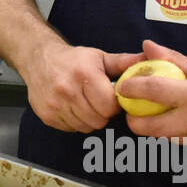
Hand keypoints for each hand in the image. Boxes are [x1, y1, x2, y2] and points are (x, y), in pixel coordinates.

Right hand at [20, 40, 144, 133]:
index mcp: (84, 74)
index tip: (112, 98)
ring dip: (89, 119)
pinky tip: (73, 107)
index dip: (114, 105)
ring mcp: (55, 104)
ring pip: (85, 127)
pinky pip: (71, 129)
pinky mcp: (46, 115)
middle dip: (103, 113)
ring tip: (85, 103)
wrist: (38, 58)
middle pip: (98, 120)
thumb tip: (148, 61)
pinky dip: (75, 122)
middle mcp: (67, 90)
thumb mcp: (99, 57)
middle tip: (98, 102)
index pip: (108, 106)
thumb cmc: (72, 60)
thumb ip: (124, 62)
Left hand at [117, 40, 186, 159]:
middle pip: (150, 128)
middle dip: (136, 121)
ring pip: (168, 140)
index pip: (153, 91)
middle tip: (134, 113)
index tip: (122, 88)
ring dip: (161, 130)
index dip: (132, 89)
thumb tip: (148, 46)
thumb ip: (175, 60)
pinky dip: (183, 137)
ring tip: (165, 117)